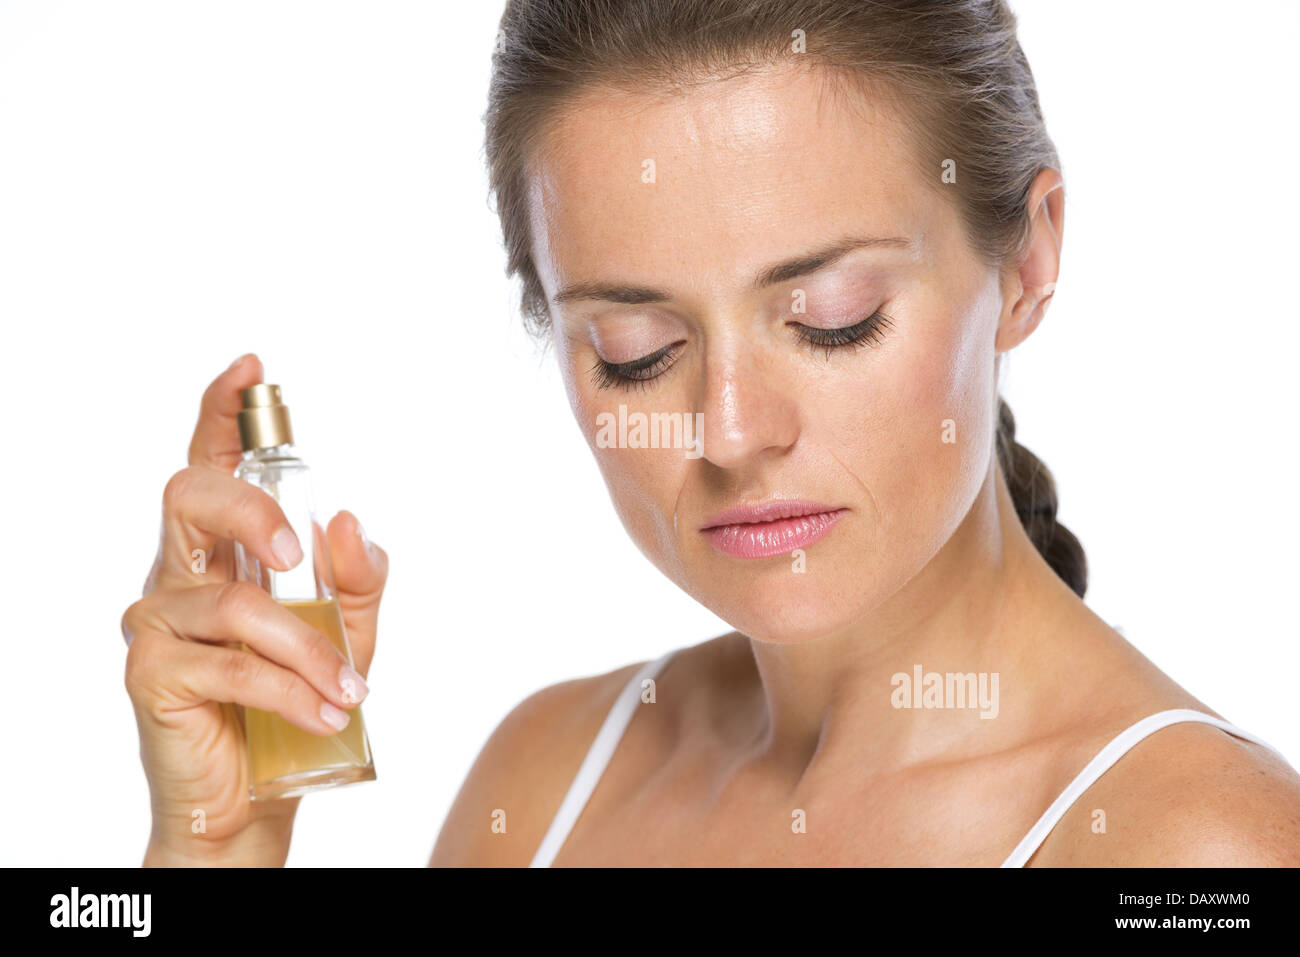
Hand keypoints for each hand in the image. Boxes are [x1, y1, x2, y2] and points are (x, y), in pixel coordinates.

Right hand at [121, 354, 387, 865]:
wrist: (259, 795)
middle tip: (298, 552)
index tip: (254, 367)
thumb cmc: (296, 698)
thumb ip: (358, 577)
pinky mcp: (152, 675)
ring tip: (351, 690)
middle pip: (189, 497)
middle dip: (251, 510)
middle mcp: (180, 571)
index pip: (213, 464)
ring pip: (233, 602)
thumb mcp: (347, 631)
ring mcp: (157, 621)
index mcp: (224, 548)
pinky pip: (230, 666)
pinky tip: (327, 713)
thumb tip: (352, 523)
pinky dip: (291, 689)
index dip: (224, 410)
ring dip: (308, 649)